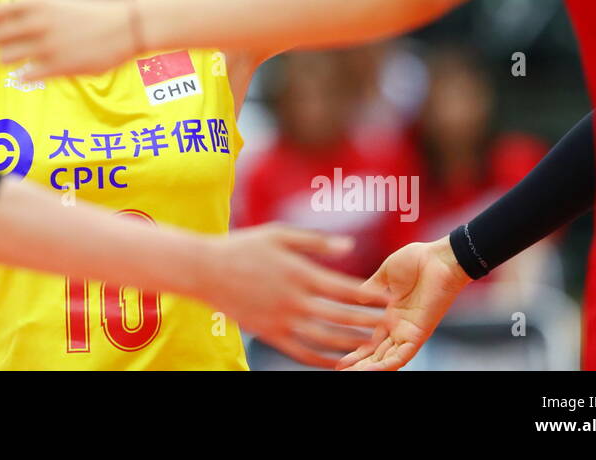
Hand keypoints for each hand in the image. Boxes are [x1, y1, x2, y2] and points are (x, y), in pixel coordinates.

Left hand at [0, 0, 138, 77]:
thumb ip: (28, 8)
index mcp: (34, 3)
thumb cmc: (88, 13)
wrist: (125, 26)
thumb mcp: (56, 0)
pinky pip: (25, 75)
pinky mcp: (57, 68)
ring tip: (23, 57)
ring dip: (9, 59)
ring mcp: (45, 46)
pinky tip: (36, 70)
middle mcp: (36, 23)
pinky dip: (26, 74)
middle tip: (9, 43)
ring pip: (4, 58)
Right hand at [198, 225, 390, 368]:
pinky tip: (338, 362)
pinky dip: (322, 360)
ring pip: (325, 339)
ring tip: (372, 345)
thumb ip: (315, 241)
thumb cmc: (243, 246)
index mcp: (299, 273)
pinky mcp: (269, 334)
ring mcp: (281, 320)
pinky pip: (302, 353)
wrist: (205, 269)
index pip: (344, 289)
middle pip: (340, 317)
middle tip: (390, 325)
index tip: (388, 299)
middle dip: (368, 322)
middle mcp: (294, 300)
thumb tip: (350, 245)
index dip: (369, 296)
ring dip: (351, 344)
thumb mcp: (279, 234)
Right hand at [337, 236, 471, 369]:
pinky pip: (402, 355)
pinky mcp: (419, 334)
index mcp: (391, 313)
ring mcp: (410, 332)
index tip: (338, 357)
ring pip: (387, 358)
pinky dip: (387, 364)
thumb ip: (372, 286)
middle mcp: (400, 327)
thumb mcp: (387, 273)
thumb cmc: (419, 260)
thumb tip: (357, 295)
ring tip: (349, 374)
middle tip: (338, 370)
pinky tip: (371, 370)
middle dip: (358, 363)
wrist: (440, 258)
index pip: (371, 339)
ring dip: (369, 367)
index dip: (355, 349)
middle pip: (376, 352)